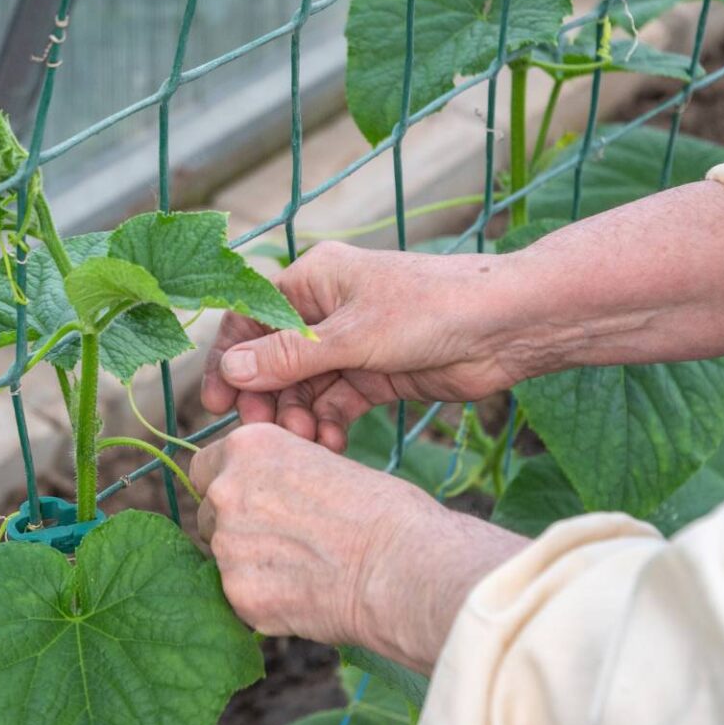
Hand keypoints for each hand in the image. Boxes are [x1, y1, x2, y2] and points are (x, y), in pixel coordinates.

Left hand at [191, 422, 526, 672]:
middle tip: (284, 540)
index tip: (258, 500)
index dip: (232, 483)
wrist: (404, 567)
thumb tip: (266, 497)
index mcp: (248, 447)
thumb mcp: (325, 464)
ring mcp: (228, 547)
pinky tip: (306, 595)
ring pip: (222, 557)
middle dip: (235, 525)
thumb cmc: (386, 511)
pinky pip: (240, 596)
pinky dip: (264, 599)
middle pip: (207, 512)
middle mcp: (226, 491)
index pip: (207, 465)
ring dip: (249, 563)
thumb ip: (279, 477)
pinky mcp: (239, 595)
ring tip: (304, 569)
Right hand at [202, 241, 530, 451]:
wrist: (506, 326)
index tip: (217, 403)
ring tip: (307, 442)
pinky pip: (337, 402)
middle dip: (266, 397)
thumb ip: (289, 358)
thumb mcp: (351, 335)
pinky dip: (330, 423)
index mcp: (313, 281)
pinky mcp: (377, 373)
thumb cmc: (429, 309)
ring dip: (299, 416)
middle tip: (266, 433)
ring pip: (305, 387)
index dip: (229, 361)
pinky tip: (331, 443)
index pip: (249, 319)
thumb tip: (231, 372)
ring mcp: (353, 343)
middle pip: (273, 359)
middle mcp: (327, 310)